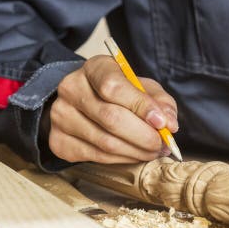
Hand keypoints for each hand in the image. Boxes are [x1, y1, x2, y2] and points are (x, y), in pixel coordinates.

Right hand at [46, 55, 178, 163]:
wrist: (82, 100)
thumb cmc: (117, 91)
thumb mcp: (139, 85)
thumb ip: (158, 100)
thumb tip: (169, 123)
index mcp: (94, 68)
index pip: (114, 87)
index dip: (141, 106)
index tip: (163, 122)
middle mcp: (71, 89)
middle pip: (111, 118)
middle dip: (144, 136)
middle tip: (162, 143)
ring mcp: (61, 116)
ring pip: (105, 142)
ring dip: (136, 151)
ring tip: (153, 150)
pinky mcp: (59, 141)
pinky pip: (96, 156)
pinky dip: (122, 159)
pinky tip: (134, 154)